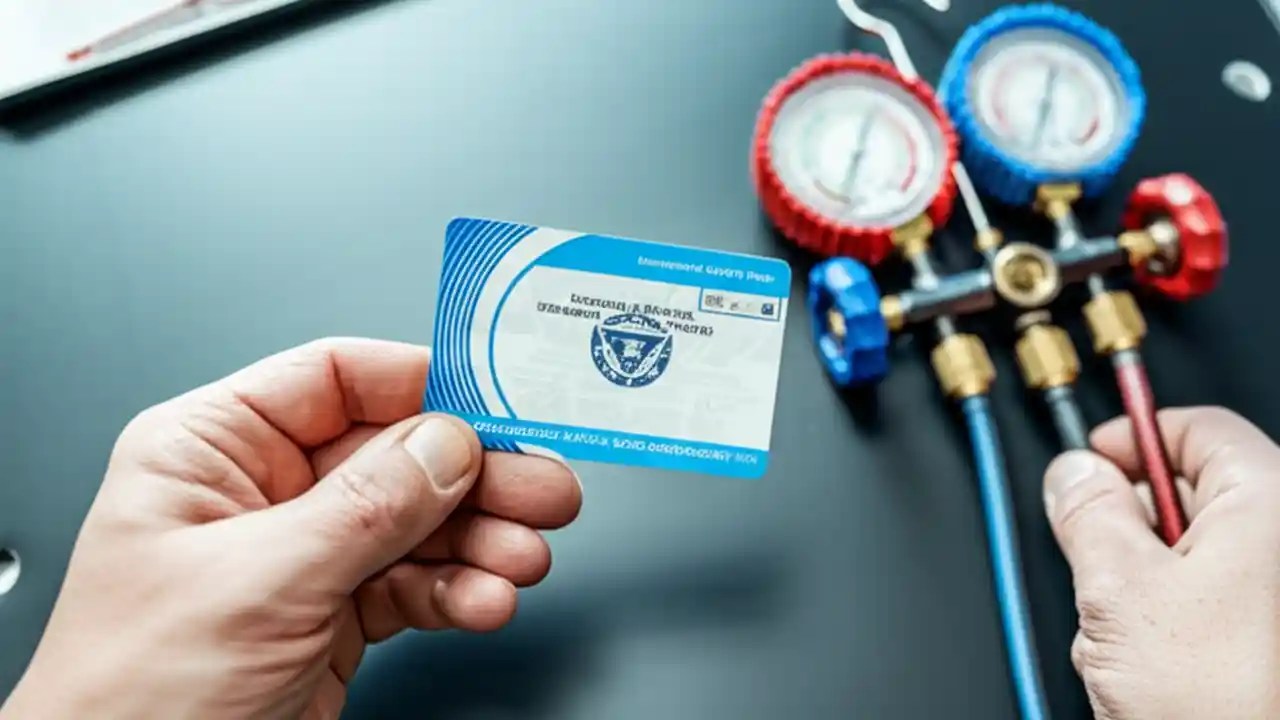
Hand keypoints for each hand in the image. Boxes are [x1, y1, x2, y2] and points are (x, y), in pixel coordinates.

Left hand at [0, 338, 581, 719]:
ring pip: (418, 523)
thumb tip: (447, 446)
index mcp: (211, 450)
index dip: (422, 384)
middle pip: (396, 455)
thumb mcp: (257, 582)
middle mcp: (262, 494)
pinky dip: (459, 592)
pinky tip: (485, 600)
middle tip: (541, 489)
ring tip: (522, 559)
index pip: (335, 380)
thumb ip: (362, 508)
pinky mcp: (335, 616)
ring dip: (480, 541)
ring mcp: (304, 557)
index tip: (496, 398)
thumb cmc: (129, 698)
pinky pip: (415, 585)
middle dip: (475, 476)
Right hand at [1044, 407, 1279, 719]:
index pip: (1192, 428)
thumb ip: (1087, 512)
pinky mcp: (1269, 638)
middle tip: (1095, 564)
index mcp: (1267, 499)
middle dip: (1125, 529)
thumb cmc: (1222, 702)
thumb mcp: (1119, 588)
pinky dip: (1165, 625)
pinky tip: (1151, 666)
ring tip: (1126, 638)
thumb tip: (1074, 474)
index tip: (1088, 460)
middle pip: (1187, 493)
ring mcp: (1279, 591)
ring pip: (1188, 556)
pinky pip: (1208, 604)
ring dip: (1138, 589)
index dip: (1128, 440)